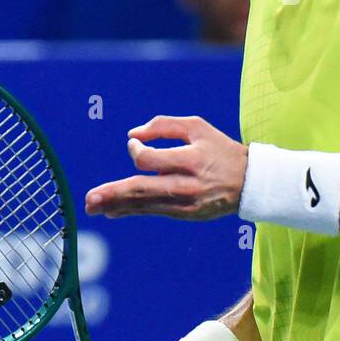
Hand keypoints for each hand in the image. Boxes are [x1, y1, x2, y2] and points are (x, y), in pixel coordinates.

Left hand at [85, 115, 247, 220]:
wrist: (249, 182)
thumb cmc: (219, 149)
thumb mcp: (197, 127)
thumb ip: (164, 125)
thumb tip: (132, 135)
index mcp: (191, 160)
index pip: (150, 160)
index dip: (136, 151)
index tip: (135, 145)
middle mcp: (187, 185)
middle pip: (142, 189)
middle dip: (113, 193)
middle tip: (90, 198)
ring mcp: (185, 204)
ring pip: (144, 205)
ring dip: (115, 205)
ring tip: (92, 207)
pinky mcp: (184, 215)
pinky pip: (152, 212)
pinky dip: (131, 210)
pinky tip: (112, 212)